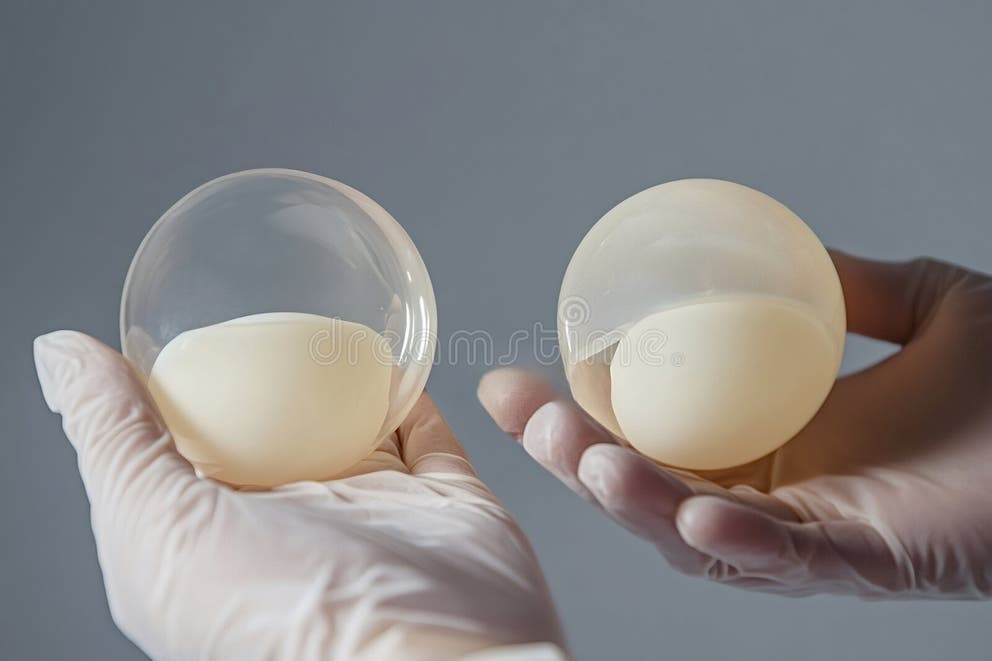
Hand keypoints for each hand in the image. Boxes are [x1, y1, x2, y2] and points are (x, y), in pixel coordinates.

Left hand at [35, 332, 565, 660]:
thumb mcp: (159, 527)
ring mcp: (370, 515)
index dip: (175, 394)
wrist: (432, 653)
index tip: (175, 330)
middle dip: (262, 378)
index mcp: (213, 546)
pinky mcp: (441, 501)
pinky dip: (407, 388)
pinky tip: (390, 348)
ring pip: (348, 425)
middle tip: (255, 308)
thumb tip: (60, 353)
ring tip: (323, 318)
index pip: (184, 452)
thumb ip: (113, 438)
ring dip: (337, 378)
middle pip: (270, 433)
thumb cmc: (282, 613)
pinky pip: (425, 428)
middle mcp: (289, 531)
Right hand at [479, 252, 991, 598]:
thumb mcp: (929, 305)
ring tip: (591, 460)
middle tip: (527, 416)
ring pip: (692, 533)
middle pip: (647, 489)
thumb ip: (860, 284)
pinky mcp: (860, 564)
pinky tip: (700, 511)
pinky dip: (738, 542)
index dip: (573, 418)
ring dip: (634, 501)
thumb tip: (796, 254)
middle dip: (573, 460)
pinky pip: (788, 562)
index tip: (513, 382)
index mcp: (766, 446)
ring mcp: (808, 537)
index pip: (647, 437)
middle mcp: (769, 498)